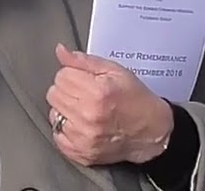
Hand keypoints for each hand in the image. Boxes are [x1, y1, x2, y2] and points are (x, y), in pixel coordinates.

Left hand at [46, 43, 173, 166]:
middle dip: (67, 90)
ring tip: (84, 109)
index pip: (62, 75)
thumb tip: (61, 51)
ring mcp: (83, 137)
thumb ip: (85, 61)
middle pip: (54, 93)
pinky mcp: (80, 153)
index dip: (72, 74)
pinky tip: (81, 124)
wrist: (151, 132)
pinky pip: (57, 135)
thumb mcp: (115, 71)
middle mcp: (88, 115)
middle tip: (84, 93)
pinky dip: (66, 128)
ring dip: (65, 109)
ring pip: (53, 113)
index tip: (83, 78)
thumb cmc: (136, 101)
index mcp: (98, 92)